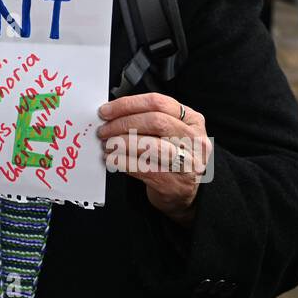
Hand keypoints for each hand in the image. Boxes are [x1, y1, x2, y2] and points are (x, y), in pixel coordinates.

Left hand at [98, 93, 211, 226]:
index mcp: (192, 121)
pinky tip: (112, 159)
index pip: (157, 103)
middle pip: (154, 122)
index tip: (107, 111)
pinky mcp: (174, 183)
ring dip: (121, 143)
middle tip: (104, 130)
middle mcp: (194, 140)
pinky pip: (142, 168)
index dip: (127, 105)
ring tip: (107, 145)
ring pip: (149, 145)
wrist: (184, 194)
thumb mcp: (171, 132)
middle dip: (122, 124)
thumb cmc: (173, 158)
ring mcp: (187, 163)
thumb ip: (148, 118)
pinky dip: (122, 161)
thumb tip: (112, 113)